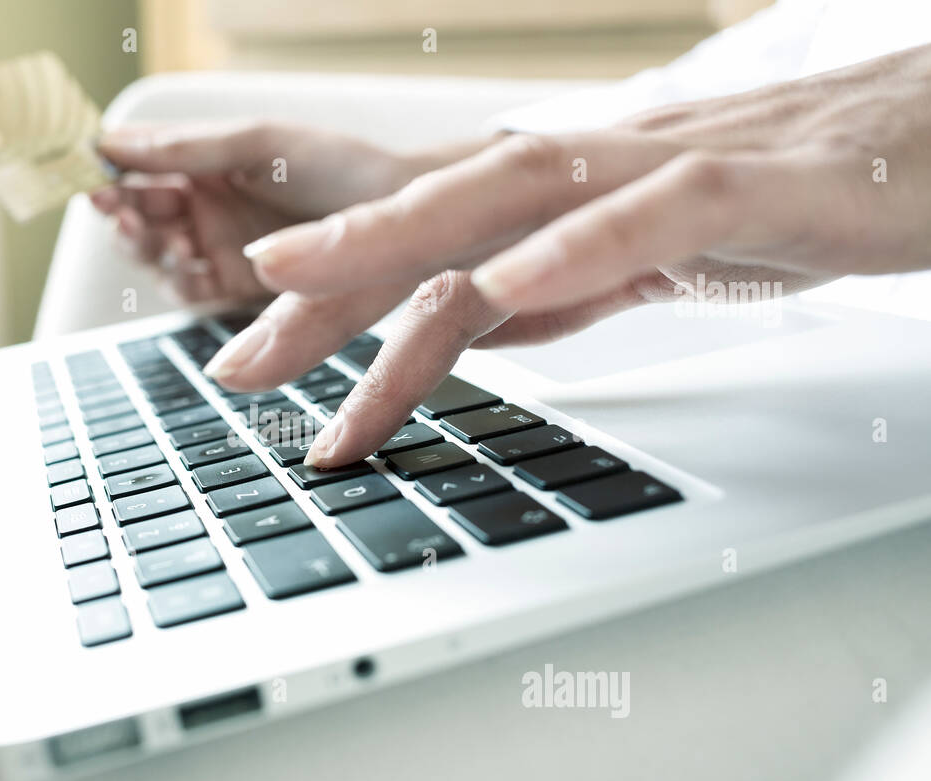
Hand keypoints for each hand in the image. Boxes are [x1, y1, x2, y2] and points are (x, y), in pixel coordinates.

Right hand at [92, 120, 487, 302]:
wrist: (401, 212)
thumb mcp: (259, 143)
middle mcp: (205, 210)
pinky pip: (193, 293)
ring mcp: (219, 252)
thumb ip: (191, 146)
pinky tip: (185, 268)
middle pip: (140, 219)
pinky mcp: (238, 293)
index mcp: (203, 166)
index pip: (139, 171)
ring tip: (151, 236)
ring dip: (147, 251)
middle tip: (121, 212)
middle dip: (125, 216)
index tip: (94, 175)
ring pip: (159, 259)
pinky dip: (181, 283)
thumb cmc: (335, 165)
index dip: (112, 175)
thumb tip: (113, 140)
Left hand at [211, 44, 930, 466]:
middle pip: (434, 220)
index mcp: (569, 199)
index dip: (334, 304)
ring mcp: (665, 169)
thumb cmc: (797, 199)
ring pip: (508, 194)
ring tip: (300, 285)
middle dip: (323, 289)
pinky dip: (577, 249)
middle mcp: (594, 173)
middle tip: (232, 358)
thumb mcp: (652, 257)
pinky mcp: (749, 186)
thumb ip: (564, 281)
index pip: (432, 251)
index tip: (254, 361)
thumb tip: (480, 316)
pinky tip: (508, 284)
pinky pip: (652, 214)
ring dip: (397, 242)